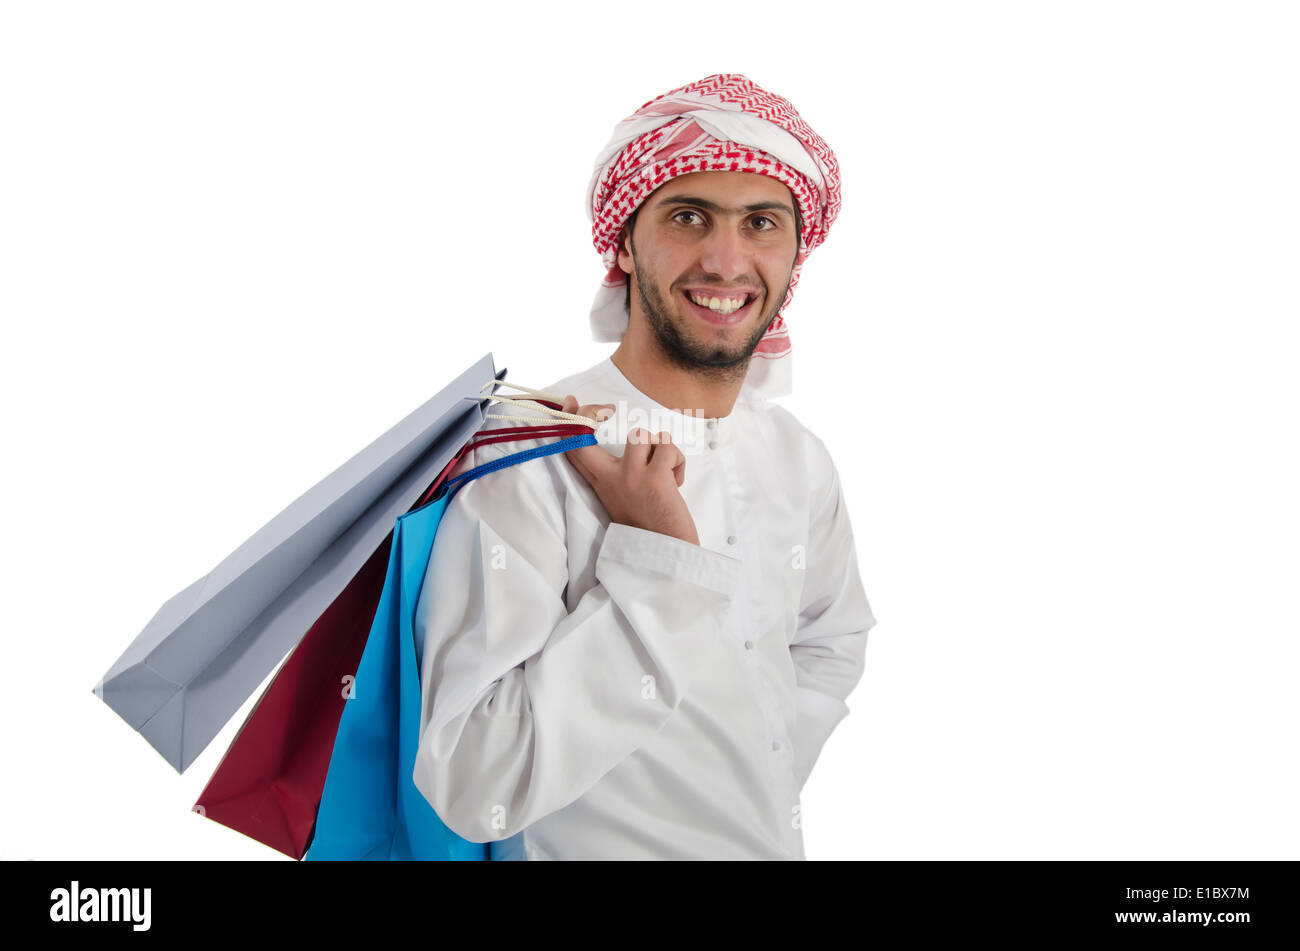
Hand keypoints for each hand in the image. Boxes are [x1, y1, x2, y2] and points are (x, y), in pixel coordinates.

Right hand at [559, 394, 699, 546]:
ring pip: (641, 434)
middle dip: (592, 413)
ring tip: (663, 469)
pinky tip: (675, 482)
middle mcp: (609, 478)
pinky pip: (668, 447)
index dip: (571, 421)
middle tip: (607, 411)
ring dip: (658, 448)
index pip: (573, 448)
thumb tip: (634, 443)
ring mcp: (631, 476)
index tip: (573, 403)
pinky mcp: (656, 478)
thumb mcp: (620, 501)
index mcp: (599, 485)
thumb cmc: (648, 530)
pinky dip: (677, 461)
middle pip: (587, 434)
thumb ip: (618, 476)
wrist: (665, 560)